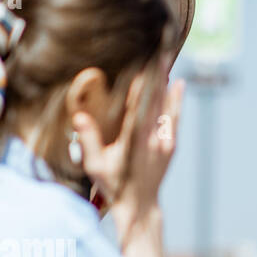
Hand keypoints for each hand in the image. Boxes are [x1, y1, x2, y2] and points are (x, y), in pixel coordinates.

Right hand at [73, 67, 184, 222]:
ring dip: (166, 81)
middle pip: (155, 100)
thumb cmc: (113, 186)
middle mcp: (153, 139)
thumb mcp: (95, 166)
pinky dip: (175, 100)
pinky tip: (178, 83)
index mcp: (133, 141)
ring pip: (167, 106)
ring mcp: (164, 143)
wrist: (140, 207)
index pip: (139, 105)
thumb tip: (78, 116)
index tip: (143, 62)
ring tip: (167, 56)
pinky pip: (174, 117)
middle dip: (156, 74)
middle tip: (159, 48)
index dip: (142, 82)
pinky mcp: (170, 146)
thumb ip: (89, 140)